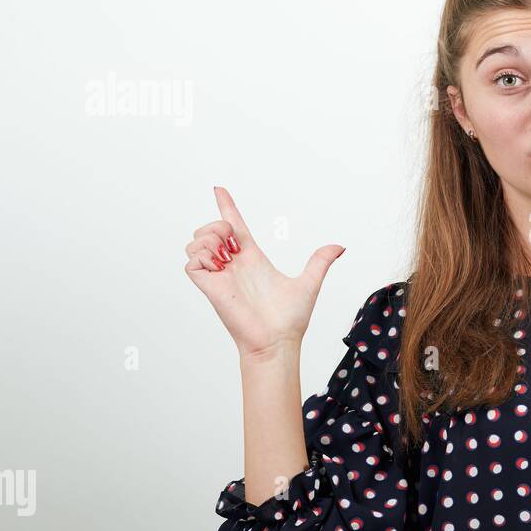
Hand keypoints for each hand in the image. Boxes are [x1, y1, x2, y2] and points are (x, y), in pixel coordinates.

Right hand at [183, 185, 345, 359]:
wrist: (277, 341)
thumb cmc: (290, 319)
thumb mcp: (309, 283)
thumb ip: (320, 262)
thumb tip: (340, 246)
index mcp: (253, 259)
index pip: (235, 226)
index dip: (227, 206)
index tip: (219, 189)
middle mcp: (233, 264)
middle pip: (212, 229)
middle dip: (219, 222)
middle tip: (235, 243)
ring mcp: (219, 275)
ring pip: (197, 241)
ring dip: (209, 238)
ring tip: (228, 254)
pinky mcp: (209, 286)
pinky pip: (191, 260)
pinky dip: (201, 254)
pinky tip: (220, 264)